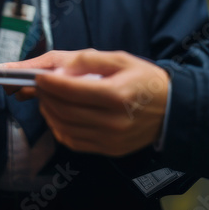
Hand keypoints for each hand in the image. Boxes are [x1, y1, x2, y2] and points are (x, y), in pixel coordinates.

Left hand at [7, 49, 169, 156]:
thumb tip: (59, 70)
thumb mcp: (120, 59)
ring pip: (64, 127)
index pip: (71, 90)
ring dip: (48, 111)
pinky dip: (58, 127)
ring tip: (46, 97)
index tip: (37, 76)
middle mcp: (112, 121)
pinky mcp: (108, 150)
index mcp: (117, 95)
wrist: (171, 110)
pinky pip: (73, 141)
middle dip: (45, 95)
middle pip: (64, 110)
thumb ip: (88, 61)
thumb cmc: (144, 80)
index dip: (49, 82)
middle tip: (38, 84)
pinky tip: (57, 114)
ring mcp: (110, 139)